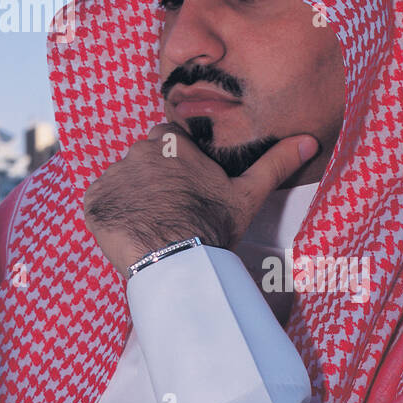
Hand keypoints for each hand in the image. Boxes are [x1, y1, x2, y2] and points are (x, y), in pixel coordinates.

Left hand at [82, 122, 319, 278]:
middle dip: (152, 179)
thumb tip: (309, 140)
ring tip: (151, 225)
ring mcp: (113, 176)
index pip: (168, 140)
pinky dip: (111, 214)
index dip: (177, 162)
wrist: (173, 262)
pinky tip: (131, 232)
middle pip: (143, 159)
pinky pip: (100, 201)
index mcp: (171, 143)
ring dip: (132, 196)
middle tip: (170, 210)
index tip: (185, 186)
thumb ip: (275, 163)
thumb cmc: (211, 226)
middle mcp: (137, 151)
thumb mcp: (248, 194)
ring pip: (122, 180)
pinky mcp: (93, 201)